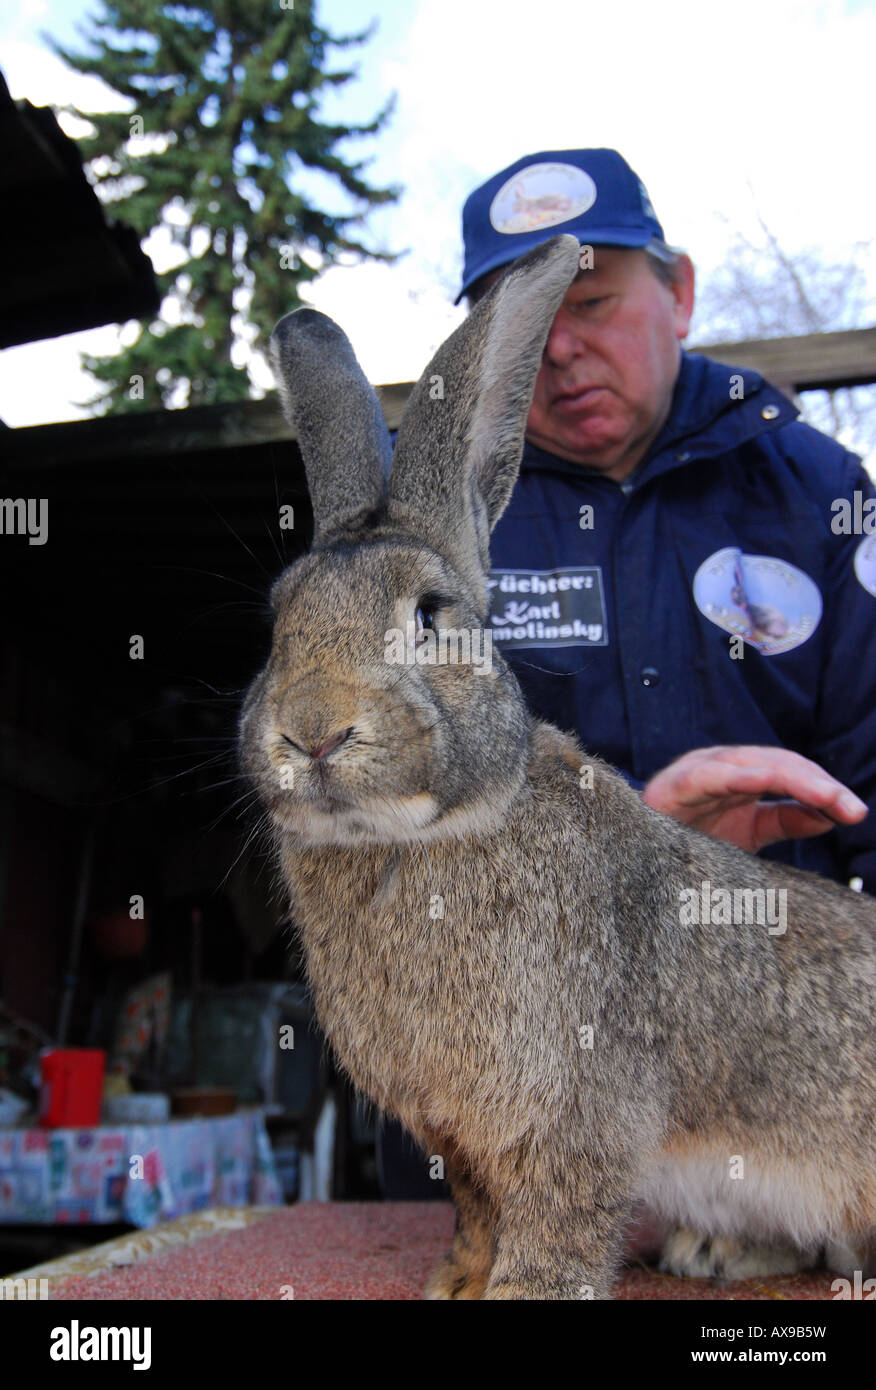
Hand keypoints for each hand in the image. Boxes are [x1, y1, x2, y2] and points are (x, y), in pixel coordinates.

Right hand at [641, 745, 868, 852]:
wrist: (636, 854)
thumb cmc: (691, 839)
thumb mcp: (751, 833)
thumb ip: (788, 820)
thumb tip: (832, 814)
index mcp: (744, 774)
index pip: (794, 773)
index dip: (825, 789)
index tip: (855, 812)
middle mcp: (726, 765)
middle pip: (781, 764)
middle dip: (819, 784)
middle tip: (849, 808)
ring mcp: (701, 770)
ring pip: (754, 764)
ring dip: (794, 779)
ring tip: (826, 797)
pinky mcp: (676, 784)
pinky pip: (710, 776)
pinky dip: (737, 776)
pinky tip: (763, 780)